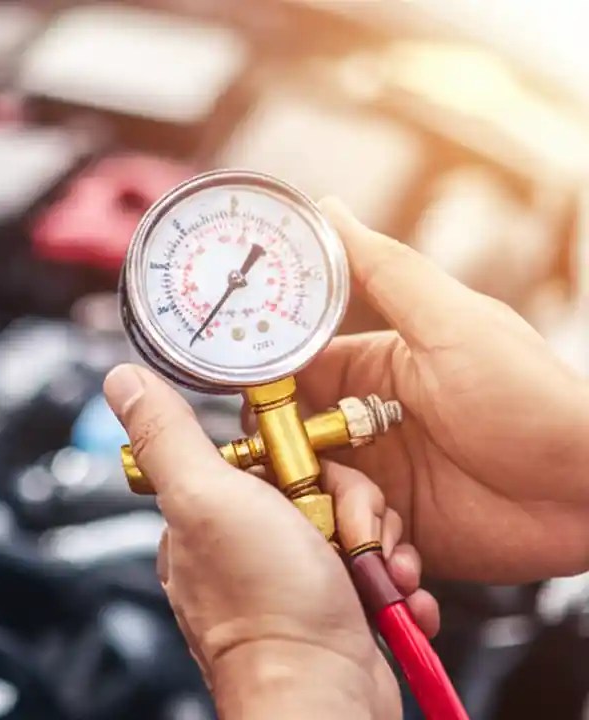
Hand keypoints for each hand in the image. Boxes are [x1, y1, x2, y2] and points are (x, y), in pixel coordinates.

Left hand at [104, 364, 436, 719]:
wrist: (324, 692)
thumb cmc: (266, 606)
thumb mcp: (205, 497)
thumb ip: (167, 435)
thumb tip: (124, 380)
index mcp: (203, 520)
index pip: (261, 456)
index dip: (300, 461)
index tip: (314, 481)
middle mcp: (243, 550)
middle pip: (315, 488)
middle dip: (352, 506)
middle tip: (347, 533)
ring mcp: (290, 582)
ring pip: (354, 527)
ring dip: (380, 546)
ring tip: (375, 574)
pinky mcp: (335, 610)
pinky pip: (376, 573)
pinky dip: (394, 585)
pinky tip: (392, 599)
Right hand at [293, 199, 588, 582]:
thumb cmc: (534, 399)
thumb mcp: (452, 326)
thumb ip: (384, 269)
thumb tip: (325, 207)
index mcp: (369, 368)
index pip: (286, 373)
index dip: (261, 391)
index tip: (254, 415)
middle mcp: (364, 423)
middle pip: (286, 441)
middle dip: (290, 468)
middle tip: (314, 484)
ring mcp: (380, 479)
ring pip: (312, 496)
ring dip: (332, 515)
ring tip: (374, 524)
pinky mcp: (398, 531)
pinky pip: (351, 539)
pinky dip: (364, 547)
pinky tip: (396, 550)